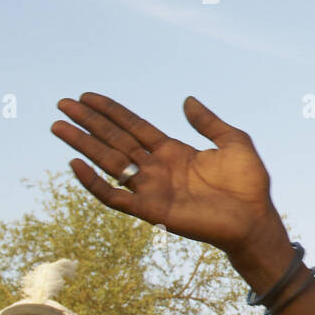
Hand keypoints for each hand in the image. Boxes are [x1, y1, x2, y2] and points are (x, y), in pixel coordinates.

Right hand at [51, 94, 279, 255]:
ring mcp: (151, 188)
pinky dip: (94, 182)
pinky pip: (114, 196)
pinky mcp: (150, 210)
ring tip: (59, 127)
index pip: (134, 127)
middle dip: (89, 122)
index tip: (88, 96)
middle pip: (115, 140)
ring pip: (108, 162)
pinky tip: (75, 164)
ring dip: (83, 145)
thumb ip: (209, 122)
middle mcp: (157, 168)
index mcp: (173, 151)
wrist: (255, 218)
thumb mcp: (233, 142)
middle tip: (63, 104)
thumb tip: (187, 99)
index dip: (111, 112)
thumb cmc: (249, 184)